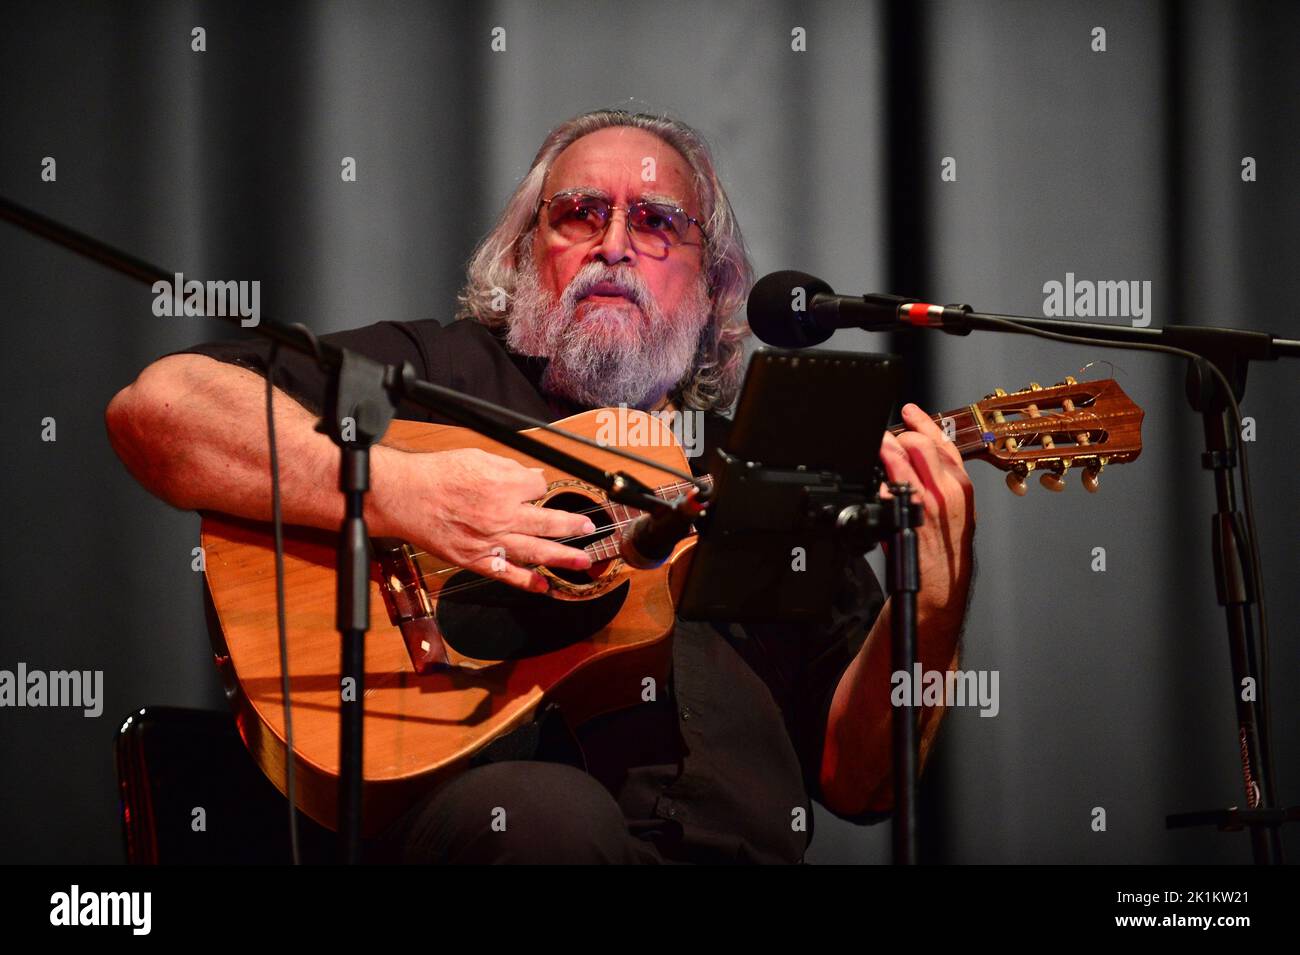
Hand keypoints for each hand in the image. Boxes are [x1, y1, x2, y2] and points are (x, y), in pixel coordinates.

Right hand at [372, 446, 593, 592]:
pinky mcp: (476, 559)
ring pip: (536, 550)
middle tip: (588, 528)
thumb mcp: (478, 457)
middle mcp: (503, 514)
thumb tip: (532, 477)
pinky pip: (507, 574)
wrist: (404, 496)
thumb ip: (509, 468)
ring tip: (583, 560)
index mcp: (505, 484)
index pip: (539, 487)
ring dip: (563, 557)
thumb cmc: (436, 474)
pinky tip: (545, 587)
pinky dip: (527, 582)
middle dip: (573, 525)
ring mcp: (491, 540)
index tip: (533, 487)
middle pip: (549, 521)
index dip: (537, 486)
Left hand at [878, 403, 975, 623]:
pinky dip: (881, 478)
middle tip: (887, 437)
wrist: (943, 585)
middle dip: (900, 435)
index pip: (943, 440)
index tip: (909, 410)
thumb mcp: (952, 508)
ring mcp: (928, 501)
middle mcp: (948, 489)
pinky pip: (890, 485)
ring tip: (876, 447)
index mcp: (960, 484)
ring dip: (886, 448)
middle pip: (921, 442)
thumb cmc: (945, 548)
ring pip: (903, 457)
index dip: (923, 421)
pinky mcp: (909, 514)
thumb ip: (938, 480)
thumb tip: (915, 455)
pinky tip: (876, 480)